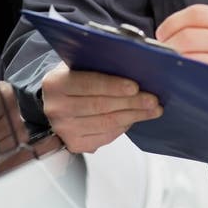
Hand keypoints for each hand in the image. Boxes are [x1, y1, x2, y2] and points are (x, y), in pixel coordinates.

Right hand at [42, 61, 162, 153]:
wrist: (55, 101)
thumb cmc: (72, 79)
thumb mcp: (78, 64)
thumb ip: (97, 63)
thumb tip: (130, 64)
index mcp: (55, 84)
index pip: (88, 85)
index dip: (114, 86)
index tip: (135, 86)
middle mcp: (56, 109)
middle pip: (100, 106)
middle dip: (131, 103)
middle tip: (152, 100)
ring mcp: (64, 129)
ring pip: (106, 123)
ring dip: (133, 116)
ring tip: (151, 110)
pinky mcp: (75, 144)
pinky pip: (105, 137)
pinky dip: (123, 127)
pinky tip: (134, 119)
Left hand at [156, 5, 207, 146]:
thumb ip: (205, 30)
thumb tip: (165, 33)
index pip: (195, 13)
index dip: (172, 23)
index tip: (162, 34)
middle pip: (188, 35)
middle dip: (167, 45)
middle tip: (162, 53)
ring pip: (190, 55)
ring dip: (172, 61)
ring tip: (170, 65)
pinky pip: (197, 74)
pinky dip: (184, 75)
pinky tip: (182, 77)